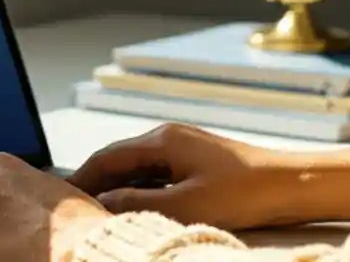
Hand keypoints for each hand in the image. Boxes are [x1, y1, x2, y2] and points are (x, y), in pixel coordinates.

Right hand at [69, 123, 349, 229]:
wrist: (289, 184)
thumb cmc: (242, 193)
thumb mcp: (184, 204)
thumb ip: (137, 201)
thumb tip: (101, 201)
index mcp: (160, 140)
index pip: (105, 158)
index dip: (80, 178)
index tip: (60, 198)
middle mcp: (167, 137)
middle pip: (118, 160)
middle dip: (95, 183)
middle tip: (75, 208)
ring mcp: (183, 146)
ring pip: (138, 168)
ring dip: (119, 188)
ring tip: (101, 212)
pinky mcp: (197, 160)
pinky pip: (157, 173)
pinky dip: (141, 188)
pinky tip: (138, 207)